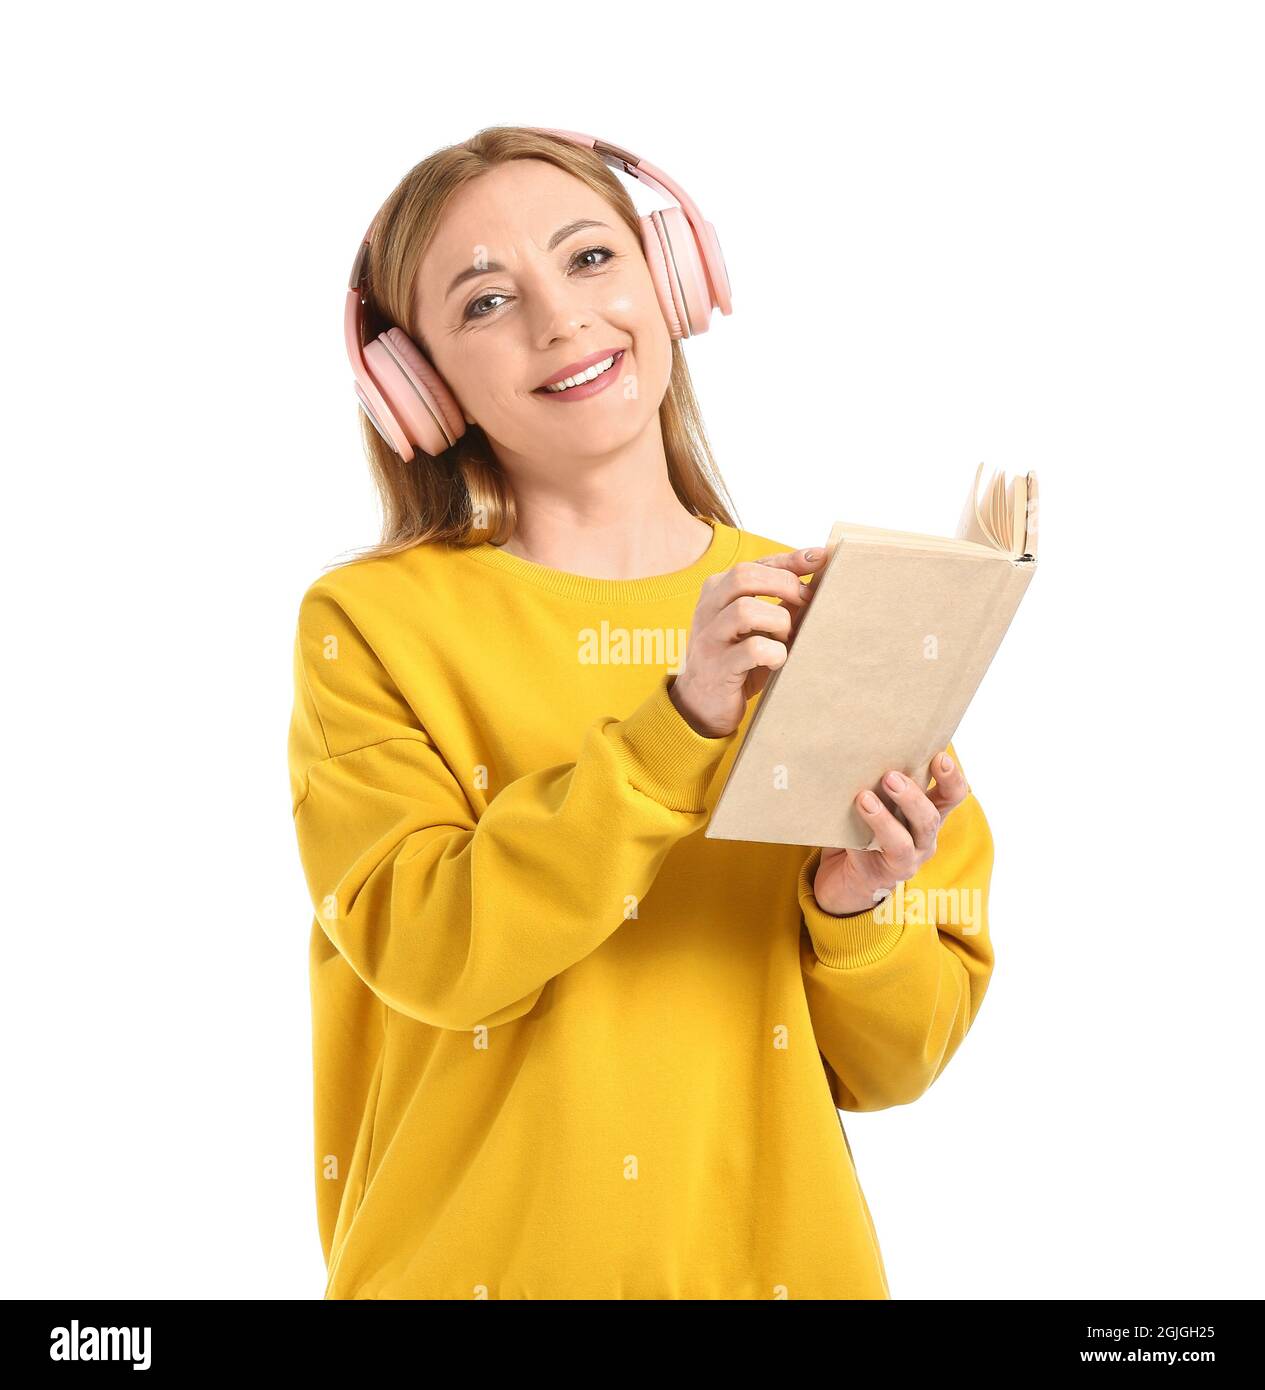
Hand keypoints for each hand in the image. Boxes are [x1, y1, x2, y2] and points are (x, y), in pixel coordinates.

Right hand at [669, 546, 826, 736]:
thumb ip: (780, 603)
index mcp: (717, 592)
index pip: (755, 564)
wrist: (702, 706)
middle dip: (785, 584)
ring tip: (786, 638)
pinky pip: (752, 649)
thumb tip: (815, 580)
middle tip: (808, 601)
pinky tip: (777, 660)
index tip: (820, 557)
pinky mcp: (717, 667)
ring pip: (745, 609)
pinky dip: (775, 652)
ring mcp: (709, 637)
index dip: (790, 559)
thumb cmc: (737, 661)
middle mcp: (707, 609)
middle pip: (744, 576)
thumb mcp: (758, 627)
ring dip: (779, 621)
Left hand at [812, 751, 971, 915]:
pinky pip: (874, 858)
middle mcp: (924, 839)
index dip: (951, 777)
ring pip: (905, 842)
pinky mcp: (884, 875)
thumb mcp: (878, 804)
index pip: (952, 795)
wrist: (846, 878)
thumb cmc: (863, 830)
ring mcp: (907, 861)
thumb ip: (879, 785)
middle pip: (930, 817)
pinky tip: (847, 827)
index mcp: (928, 814)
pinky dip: (862, 838)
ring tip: (864, 798)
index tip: (940, 756)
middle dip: (912, 796)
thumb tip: (860, 750)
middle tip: (890, 776)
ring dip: (885, 818)